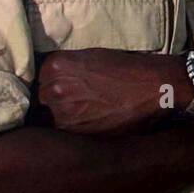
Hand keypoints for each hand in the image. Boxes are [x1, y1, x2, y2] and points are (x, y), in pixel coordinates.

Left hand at [33, 49, 188, 137]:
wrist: (155, 87)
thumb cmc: (128, 69)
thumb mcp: (92, 57)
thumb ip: (66, 69)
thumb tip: (50, 81)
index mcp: (55, 65)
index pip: (37, 80)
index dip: (51, 86)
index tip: (63, 90)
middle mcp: (53, 88)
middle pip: (41, 100)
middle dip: (54, 102)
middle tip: (77, 103)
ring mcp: (61, 113)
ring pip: (50, 119)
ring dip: (63, 119)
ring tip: (87, 115)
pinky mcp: (75, 133)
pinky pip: (64, 134)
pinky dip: (74, 132)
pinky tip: (92, 124)